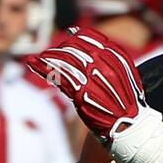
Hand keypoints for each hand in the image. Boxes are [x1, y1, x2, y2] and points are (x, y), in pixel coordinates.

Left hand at [25, 27, 147, 146]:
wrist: (129, 125)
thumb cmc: (124, 101)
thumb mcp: (123, 74)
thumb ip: (109, 58)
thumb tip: (86, 38)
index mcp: (116, 57)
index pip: (92, 38)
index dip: (77, 37)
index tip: (68, 39)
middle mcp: (104, 64)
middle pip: (75, 47)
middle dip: (61, 48)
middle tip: (51, 53)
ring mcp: (92, 77)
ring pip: (64, 60)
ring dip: (48, 57)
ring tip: (39, 58)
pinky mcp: (81, 92)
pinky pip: (58, 75)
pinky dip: (42, 67)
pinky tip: (32, 63)